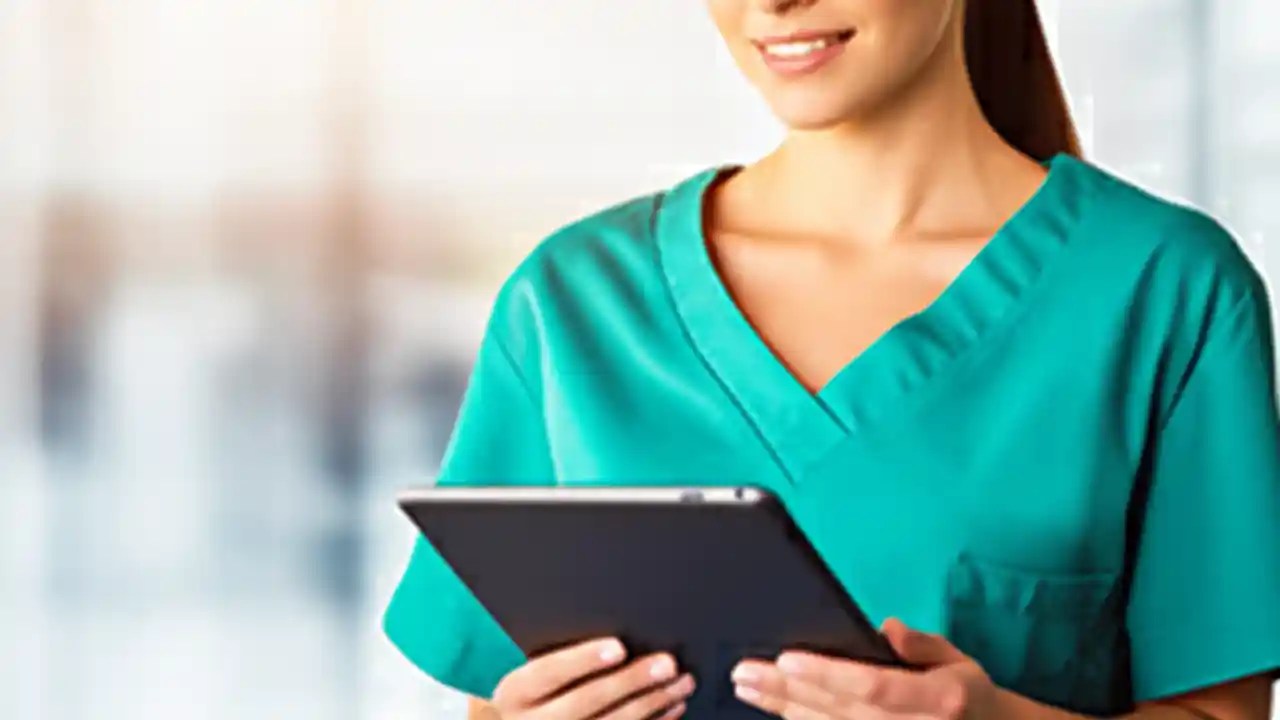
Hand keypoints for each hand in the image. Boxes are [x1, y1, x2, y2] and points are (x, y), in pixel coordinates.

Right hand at [490, 637, 694, 719]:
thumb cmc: (530, 690)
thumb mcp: (526, 669)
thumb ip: (552, 648)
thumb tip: (606, 623)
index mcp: (515, 692)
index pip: (548, 673)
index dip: (583, 659)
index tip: (617, 647)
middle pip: (586, 702)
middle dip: (631, 682)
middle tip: (666, 663)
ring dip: (653, 703)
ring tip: (681, 682)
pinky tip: (672, 707)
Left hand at [730, 618, 999, 719]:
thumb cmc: (966, 693)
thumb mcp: (958, 660)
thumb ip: (922, 645)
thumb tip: (884, 629)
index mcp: (940, 699)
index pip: (872, 687)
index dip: (826, 675)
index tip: (786, 659)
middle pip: (839, 712)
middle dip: (786, 692)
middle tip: (744, 671)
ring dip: (783, 710)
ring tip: (746, 688)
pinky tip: (776, 713)